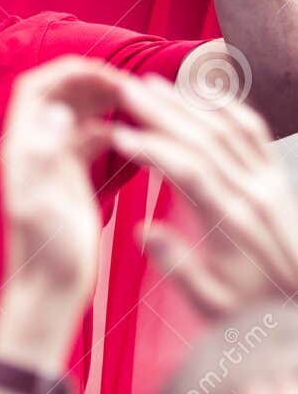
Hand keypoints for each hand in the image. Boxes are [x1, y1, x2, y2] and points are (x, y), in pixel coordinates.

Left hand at [0, 56, 120, 373]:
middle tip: (127, 86)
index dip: (68, 71)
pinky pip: (88, 136)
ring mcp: (52, 162)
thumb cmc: (47, 255)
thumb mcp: (43, 204)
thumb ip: (44, 156)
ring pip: (73, 111)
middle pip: (56, 91)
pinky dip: (108, 127)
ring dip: (100, 99)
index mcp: (22, 149)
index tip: (105, 73)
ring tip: (134, 102)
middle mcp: (34, 149)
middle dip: (89, 79)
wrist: (50, 289)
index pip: (36, 87)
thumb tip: (54, 109)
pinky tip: (131, 135)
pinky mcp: (69, 177)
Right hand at [107, 72, 297, 315]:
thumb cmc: (251, 308)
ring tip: (152, 85)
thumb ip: (178, 268)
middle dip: (162, 112)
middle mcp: (253, 193)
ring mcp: (267, 181)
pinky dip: (225, 107)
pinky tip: (201, 95)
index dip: (152, 151)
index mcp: (232, 223)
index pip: (189, 173)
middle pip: (204, 139)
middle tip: (126, 91)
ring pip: (226, 128)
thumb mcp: (211, 305)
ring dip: (187, 103)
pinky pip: (252, 132)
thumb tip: (142, 231)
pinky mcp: (275, 178)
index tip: (119, 135)